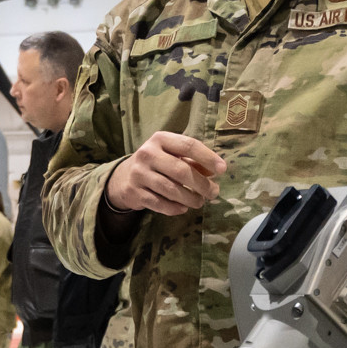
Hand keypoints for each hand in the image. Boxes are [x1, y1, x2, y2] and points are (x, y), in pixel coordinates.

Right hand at [107, 129, 223, 215]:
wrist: (123, 177)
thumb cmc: (157, 163)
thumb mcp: (173, 155)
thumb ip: (194, 161)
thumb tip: (215, 171)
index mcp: (160, 139)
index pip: (189, 145)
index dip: (208, 157)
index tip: (222, 169)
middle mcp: (147, 154)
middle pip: (181, 170)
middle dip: (202, 184)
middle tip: (213, 193)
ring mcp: (139, 174)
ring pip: (171, 189)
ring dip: (190, 198)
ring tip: (200, 202)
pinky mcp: (134, 192)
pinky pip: (159, 203)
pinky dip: (174, 208)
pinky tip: (183, 208)